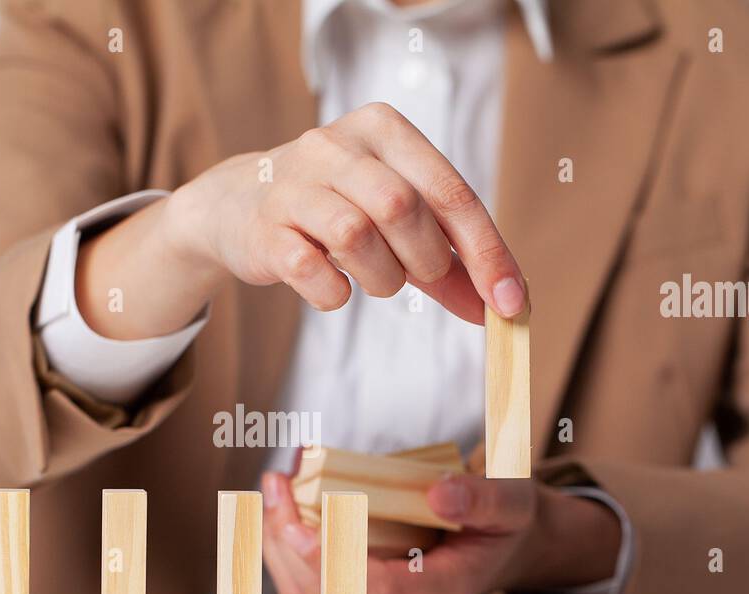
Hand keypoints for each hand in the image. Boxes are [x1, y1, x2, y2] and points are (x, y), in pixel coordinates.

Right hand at [164, 101, 525, 326]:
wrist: (237, 206)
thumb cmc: (333, 210)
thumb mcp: (396, 224)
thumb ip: (449, 263)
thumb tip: (504, 308)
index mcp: (382, 129)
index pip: (448, 190)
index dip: (486, 251)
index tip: (510, 302)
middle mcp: (334, 145)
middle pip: (401, 207)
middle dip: (425, 260)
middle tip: (417, 276)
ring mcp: (292, 185)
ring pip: (355, 234)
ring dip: (380, 277)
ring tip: (373, 280)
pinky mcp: (263, 228)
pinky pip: (309, 269)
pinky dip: (333, 293)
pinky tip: (331, 286)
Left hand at [261, 470, 620, 593]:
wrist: (511, 547)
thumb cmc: (510, 522)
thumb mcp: (513, 501)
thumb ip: (482, 499)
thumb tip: (439, 494)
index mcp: (443, 589)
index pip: (372, 589)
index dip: (329, 559)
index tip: (296, 522)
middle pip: (324, 593)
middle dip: (287, 539)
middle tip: (277, 480)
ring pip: (307, 591)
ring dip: (279, 539)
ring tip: (278, 482)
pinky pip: (311, 580)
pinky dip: (289, 541)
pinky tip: (287, 498)